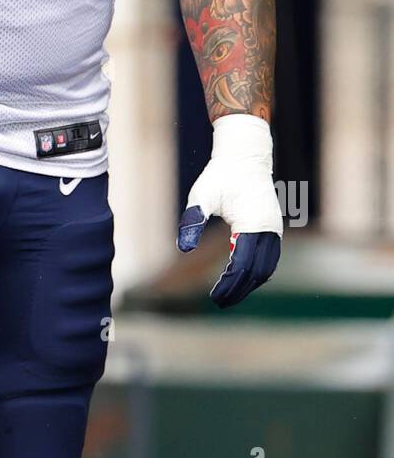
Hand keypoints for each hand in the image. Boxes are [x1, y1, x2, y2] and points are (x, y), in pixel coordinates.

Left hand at [177, 113, 282, 308]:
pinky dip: (257, 273)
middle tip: (220, 303)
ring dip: (250, 284)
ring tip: (229, 296)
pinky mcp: (273, 227)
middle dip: (239, 290)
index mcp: (252, 222)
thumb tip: (183, 248)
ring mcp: (274, 228)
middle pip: (257, 272)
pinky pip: (269, 258)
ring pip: (267, 267)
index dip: (229, 283)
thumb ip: (193, 221)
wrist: (245, 154)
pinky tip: (241, 279)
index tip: (214, 296)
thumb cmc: (220, 174)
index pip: (242, 264)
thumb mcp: (201, 195)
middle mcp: (268, 228)